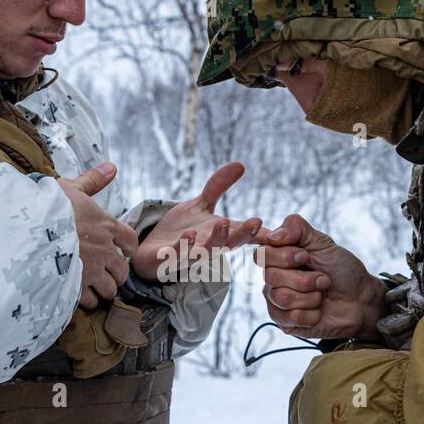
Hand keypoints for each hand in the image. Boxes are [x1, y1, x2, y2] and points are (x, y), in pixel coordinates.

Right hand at [57, 162, 138, 309]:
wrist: (26, 229)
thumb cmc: (46, 205)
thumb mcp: (70, 187)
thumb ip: (92, 181)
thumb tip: (112, 167)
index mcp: (105, 225)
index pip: (130, 241)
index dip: (128, 248)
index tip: (123, 252)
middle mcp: (104, 250)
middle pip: (123, 270)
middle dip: (115, 273)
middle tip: (104, 273)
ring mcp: (92, 270)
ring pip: (110, 289)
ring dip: (103, 289)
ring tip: (91, 286)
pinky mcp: (77, 287)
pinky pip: (91, 301)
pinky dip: (86, 301)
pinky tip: (76, 294)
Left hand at [132, 161, 261, 282]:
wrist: (150, 252)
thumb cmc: (180, 231)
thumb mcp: (200, 206)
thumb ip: (218, 187)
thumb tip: (240, 164)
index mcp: (217, 236)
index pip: (241, 235)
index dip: (257, 232)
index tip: (274, 226)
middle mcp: (206, 248)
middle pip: (228, 244)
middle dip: (242, 234)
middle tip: (255, 223)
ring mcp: (187, 255)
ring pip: (205, 252)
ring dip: (216, 239)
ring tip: (223, 222)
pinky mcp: (164, 259)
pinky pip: (175, 255)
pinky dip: (184, 246)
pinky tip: (190, 233)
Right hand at [254, 214, 388, 338]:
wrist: (360, 299)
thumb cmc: (341, 270)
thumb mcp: (323, 243)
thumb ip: (297, 228)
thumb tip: (272, 235)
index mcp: (278, 258)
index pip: (261, 255)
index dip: (283, 257)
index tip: (305, 257)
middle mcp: (273, 279)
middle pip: (270, 277)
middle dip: (304, 278)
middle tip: (322, 278)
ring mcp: (277, 302)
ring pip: (281, 298)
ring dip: (310, 296)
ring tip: (321, 294)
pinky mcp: (285, 323)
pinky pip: (290, 317)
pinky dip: (312, 313)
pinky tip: (318, 310)